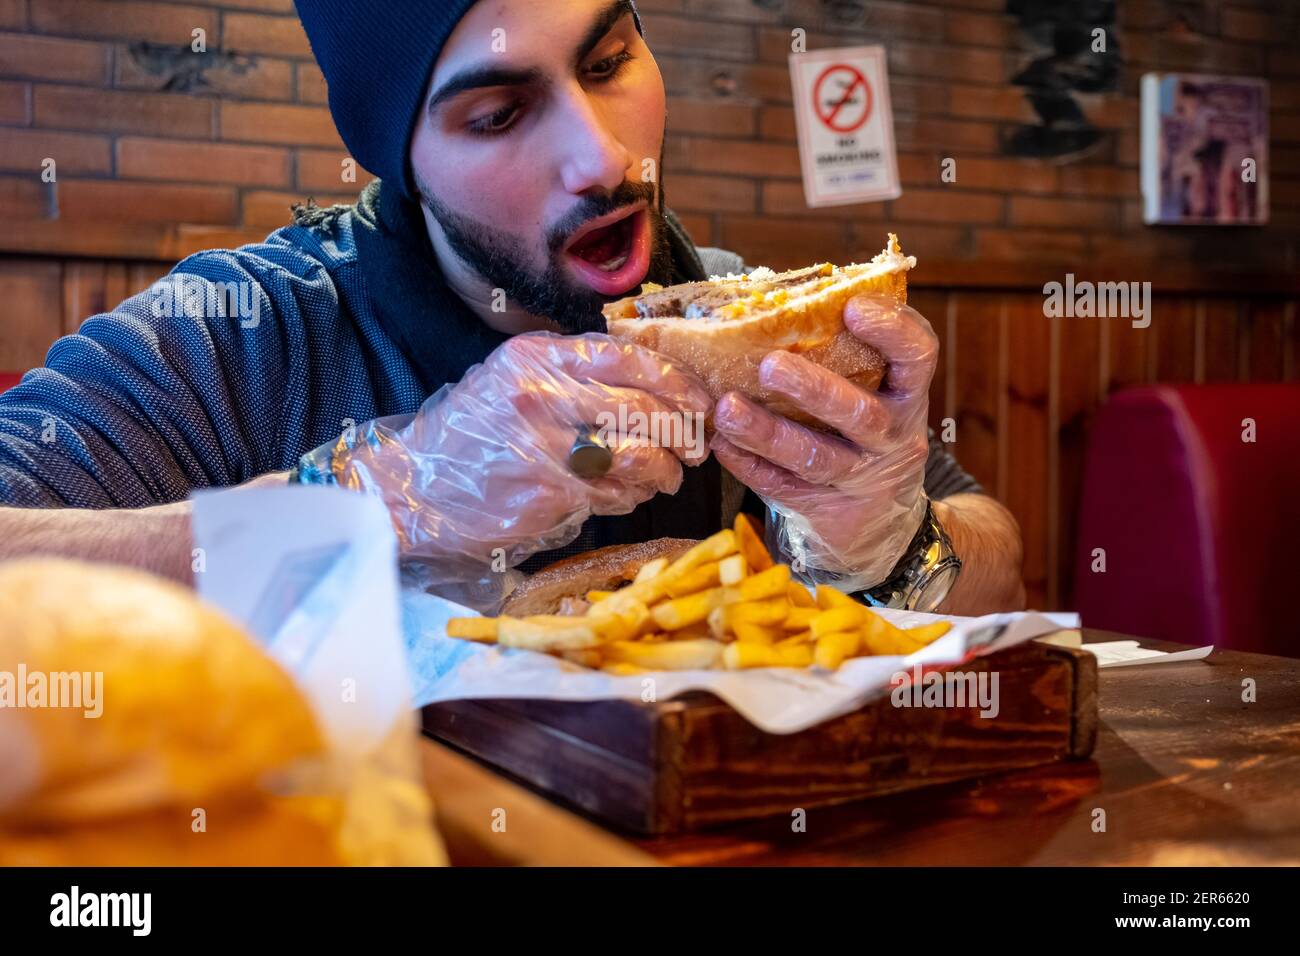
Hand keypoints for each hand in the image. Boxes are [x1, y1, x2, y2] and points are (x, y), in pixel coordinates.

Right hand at [319, 332, 711, 580]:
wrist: (415, 488)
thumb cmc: (472, 435)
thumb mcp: (514, 379)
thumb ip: (573, 371)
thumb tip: (652, 380)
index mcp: (539, 358)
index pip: (629, 356)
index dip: (677, 379)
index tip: (701, 398)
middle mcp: (544, 395)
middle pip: (645, 406)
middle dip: (685, 429)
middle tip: (697, 444)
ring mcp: (546, 447)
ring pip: (640, 454)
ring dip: (666, 469)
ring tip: (667, 474)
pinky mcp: (549, 494)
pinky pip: (616, 493)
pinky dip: (634, 495)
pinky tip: (629, 493)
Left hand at [710, 295, 937, 589]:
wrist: (879, 525)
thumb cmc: (862, 434)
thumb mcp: (876, 395)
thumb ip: (846, 356)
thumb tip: (775, 302)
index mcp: (907, 394)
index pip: (918, 356)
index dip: (892, 329)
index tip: (853, 306)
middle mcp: (893, 437)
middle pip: (862, 413)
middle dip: (814, 389)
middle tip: (769, 365)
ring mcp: (860, 479)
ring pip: (815, 457)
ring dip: (767, 432)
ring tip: (727, 409)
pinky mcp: (825, 511)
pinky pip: (782, 487)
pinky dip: (748, 465)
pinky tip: (720, 445)